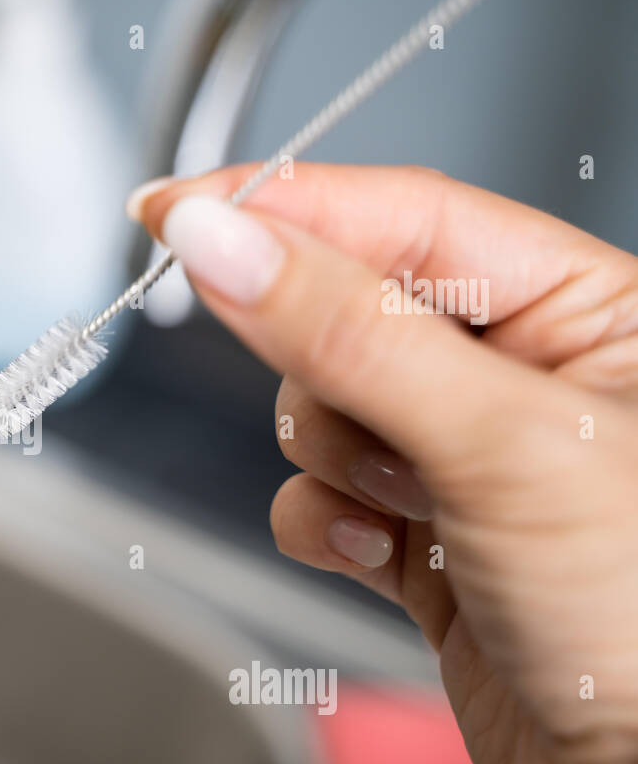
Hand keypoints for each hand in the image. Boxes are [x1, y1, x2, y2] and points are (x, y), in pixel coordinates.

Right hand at [131, 164, 637, 763]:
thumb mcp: (498, 441)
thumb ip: (350, 331)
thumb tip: (228, 245)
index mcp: (584, 310)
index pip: (407, 219)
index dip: (287, 209)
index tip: (179, 213)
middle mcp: (521, 374)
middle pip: (347, 311)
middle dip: (326, 370)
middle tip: (353, 413)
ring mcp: (462, 455)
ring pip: (319, 407)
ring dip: (334, 460)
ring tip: (403, 507)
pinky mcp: (417, 530)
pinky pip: (315, 494)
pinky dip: (322, 524)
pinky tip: (374, 554)